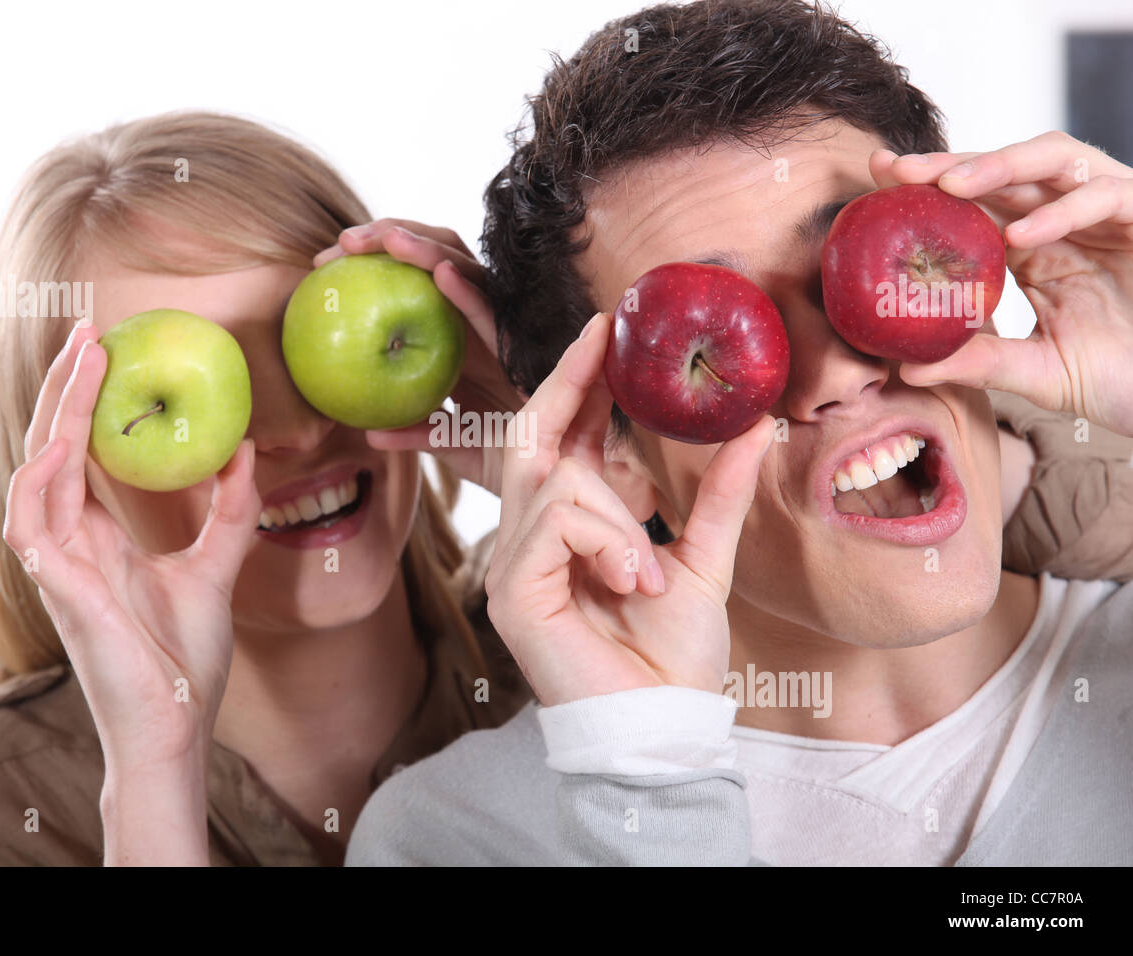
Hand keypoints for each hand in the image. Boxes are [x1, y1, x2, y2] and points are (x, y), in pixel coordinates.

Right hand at [2, 320, 260, 777]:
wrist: (176, 725)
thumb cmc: (183, 659)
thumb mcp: (217, 568)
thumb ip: (230, 512)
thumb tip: (248, 450)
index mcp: (98, 536)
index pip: (83, 452)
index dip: (88, 400)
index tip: (110, 348)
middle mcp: (70, 542)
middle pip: (54, 447)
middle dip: (66, 388)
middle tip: (90, 331)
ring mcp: (57, 564)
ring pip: (37, 470)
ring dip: (56, 413)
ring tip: (82, 360)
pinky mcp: (56, 588)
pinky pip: (31, 520)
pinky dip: (42, 477)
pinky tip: (65, 438)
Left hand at [315, 219, 522, 492]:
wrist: (559, 480)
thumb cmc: (515, 460)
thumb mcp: (454, 446)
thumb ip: (417, 434)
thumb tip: (369, 434)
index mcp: (458, 338)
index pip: (413, 280)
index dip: (372, 263)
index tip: (322, 269)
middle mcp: (479, 324)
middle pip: (436, 256)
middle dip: (390, 237)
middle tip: (340, 245)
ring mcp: (502, 330)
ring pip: (464, 268)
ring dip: (422, 247)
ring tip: (383, 239)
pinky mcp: (524, 347)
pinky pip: (494, 313)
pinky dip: (467, 290)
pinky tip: (438, 273)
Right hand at [483, 311, 775, 705]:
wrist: (664, 721)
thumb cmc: (673, 652)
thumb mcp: (704, 558)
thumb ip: (719, 494)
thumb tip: (755, 426)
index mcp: (567, 528)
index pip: (558, 439)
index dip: (575, 383)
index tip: (606, 333)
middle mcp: (526, 540)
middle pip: (530, 436)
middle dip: (565, 381)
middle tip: (603, 334)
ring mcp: (510, 565)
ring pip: (558, 481)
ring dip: (619, 516)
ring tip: (650, 573)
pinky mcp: (510, 591)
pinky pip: (557, 522)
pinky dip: (608, 542)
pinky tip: (633, 583)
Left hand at [871, 132, 1132, 437]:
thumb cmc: (1113, 379)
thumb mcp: (1034, 373)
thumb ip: (978, 363)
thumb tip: (906, 370)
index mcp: (1031, 246)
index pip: (975, 201)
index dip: (929, 184)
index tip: (876, 177)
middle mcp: (1065, 220)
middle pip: (1005, 169)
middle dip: (950, 163)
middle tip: (898, 170)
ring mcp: (1107, 214)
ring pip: (1054, 160)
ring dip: (1000, 166)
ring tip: (950, 185)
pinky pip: (1106, 194)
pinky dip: (1060, 210)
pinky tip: (1019, 236)